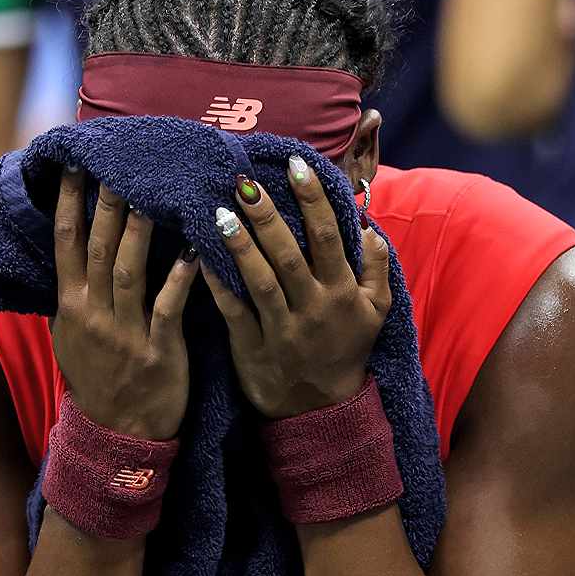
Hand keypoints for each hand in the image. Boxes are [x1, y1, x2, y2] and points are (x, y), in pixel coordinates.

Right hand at [50, 167, 199, 438]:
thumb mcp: (71, 336)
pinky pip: (168, 307)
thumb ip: (75, 293)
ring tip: (150, 193)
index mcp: (71, 306)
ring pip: (129, 271)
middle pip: (97, 248)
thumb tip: (70, 250)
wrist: (118, 433)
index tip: (74, 166)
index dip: (68, 203)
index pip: (65, 243)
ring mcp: (123, 333)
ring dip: (139, 231)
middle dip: (105, 204)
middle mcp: (92, 314)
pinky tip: (195, 249)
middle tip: (116, 163)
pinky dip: (180, 277)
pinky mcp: (156, 351)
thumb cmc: (99, 379)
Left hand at [201, 163, 390, 418]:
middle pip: (289, 255)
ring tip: (220, 212)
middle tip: (245, 182)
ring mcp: (282, 329)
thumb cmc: (345, 350)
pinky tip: (199, 255)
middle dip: (268, 217)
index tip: (296, 165)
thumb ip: (375, 268)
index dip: (313, 200)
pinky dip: (217, 284)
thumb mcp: (375, 312)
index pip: (328, 238)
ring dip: (240, 246)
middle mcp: (313, 308)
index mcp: (343, 293)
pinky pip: (233, 311)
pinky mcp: (252, 348)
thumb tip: (368, 226)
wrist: (320, 410)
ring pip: (260, 282)